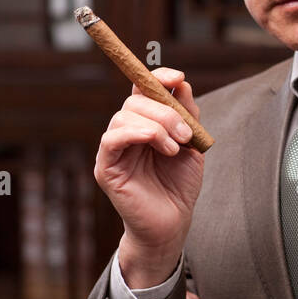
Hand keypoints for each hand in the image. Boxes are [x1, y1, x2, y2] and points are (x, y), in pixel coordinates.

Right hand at [93, 67, 205, 286]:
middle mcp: (126, 131)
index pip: (143, 88)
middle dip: (165, 111)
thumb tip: (180, 82)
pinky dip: (135, 133)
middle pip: (136, 100)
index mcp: (146, 122)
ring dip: (156, 126)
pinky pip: (111, 139)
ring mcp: (114, 149)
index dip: (158, 77)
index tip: (178, 78)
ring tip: (175, 148)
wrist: (173, 221)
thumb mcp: (191, 142)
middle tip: (186, 134)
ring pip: (124, 116)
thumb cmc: (179, 183)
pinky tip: (156, 143)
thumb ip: (186, 113)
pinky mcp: (105, 167)